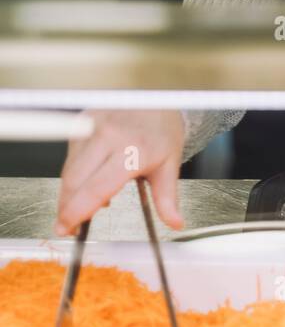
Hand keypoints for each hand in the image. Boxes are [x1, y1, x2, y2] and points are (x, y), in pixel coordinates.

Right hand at [56, 110, 184, 234]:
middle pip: (74, 181)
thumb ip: (167, 198)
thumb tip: (175, 223)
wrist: (158, 99)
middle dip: (66, 208)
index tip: (68, 228)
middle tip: (68, 226)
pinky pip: (71, 155)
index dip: (78, 211)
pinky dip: (74, 174)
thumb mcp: (169, 166)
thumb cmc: (163, 132)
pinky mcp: (83, 120)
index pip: (97, 187)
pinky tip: (87, 181)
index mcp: (132, 149)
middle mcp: (109, 135)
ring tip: (82, 206)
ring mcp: (93, 125)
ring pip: (69, 169)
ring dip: (69, 193)